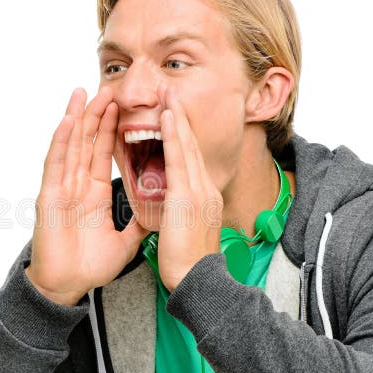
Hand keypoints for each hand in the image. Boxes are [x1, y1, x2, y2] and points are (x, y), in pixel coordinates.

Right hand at [25, 87, 148, 305]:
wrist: (67, 287)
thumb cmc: (90, 266)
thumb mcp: (126, 240)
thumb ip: (140, 222)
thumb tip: (160, 210)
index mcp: (95, 192)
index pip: (105, 152)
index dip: (114, 129)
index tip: (125, 107)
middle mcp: (77, 185)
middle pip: (88, 142)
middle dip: (98, 115)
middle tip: (109, 89)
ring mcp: (62, 188)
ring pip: (71, 146)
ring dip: (78, 119)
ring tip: (86, 93)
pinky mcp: (49, 196)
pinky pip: (55, 164)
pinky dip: (60, 142)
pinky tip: (67, 121)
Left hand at [156, 86, 222, 290]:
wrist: (197, 282)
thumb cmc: (188, 262)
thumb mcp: (187, 230)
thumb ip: (182, 212)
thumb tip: (174, 205)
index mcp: (203, 196)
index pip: (190, 157)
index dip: (182, 132)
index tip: (173, 111)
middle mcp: (205, 188)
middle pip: (192, 144)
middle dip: (181, 116)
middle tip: (170, 90)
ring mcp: (199, 191)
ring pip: (187, 146)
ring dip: (177, 117)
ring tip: (167, 92)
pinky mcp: (189, 197)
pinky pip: (179, 159)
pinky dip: (174, 136)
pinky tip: (167, 118)